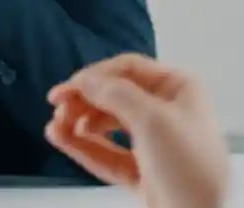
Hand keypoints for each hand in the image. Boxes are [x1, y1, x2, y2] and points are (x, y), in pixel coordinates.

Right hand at [45, 54, 228, 207]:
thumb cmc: (188, 165)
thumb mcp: (153, 120)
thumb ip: (116, 94)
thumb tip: (86, 80)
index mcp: (180, 89)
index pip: (130, 69)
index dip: (97, 75)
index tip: (67, 88)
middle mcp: (169, 112)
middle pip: (117, 96)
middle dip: (86, 100)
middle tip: (57, 107)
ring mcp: (155, 145)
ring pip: (109, 125)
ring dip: (80, 123)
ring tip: (56, 127)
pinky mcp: (143, 174)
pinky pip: (108, 154)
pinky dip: (84, 146)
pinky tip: (61, 138)